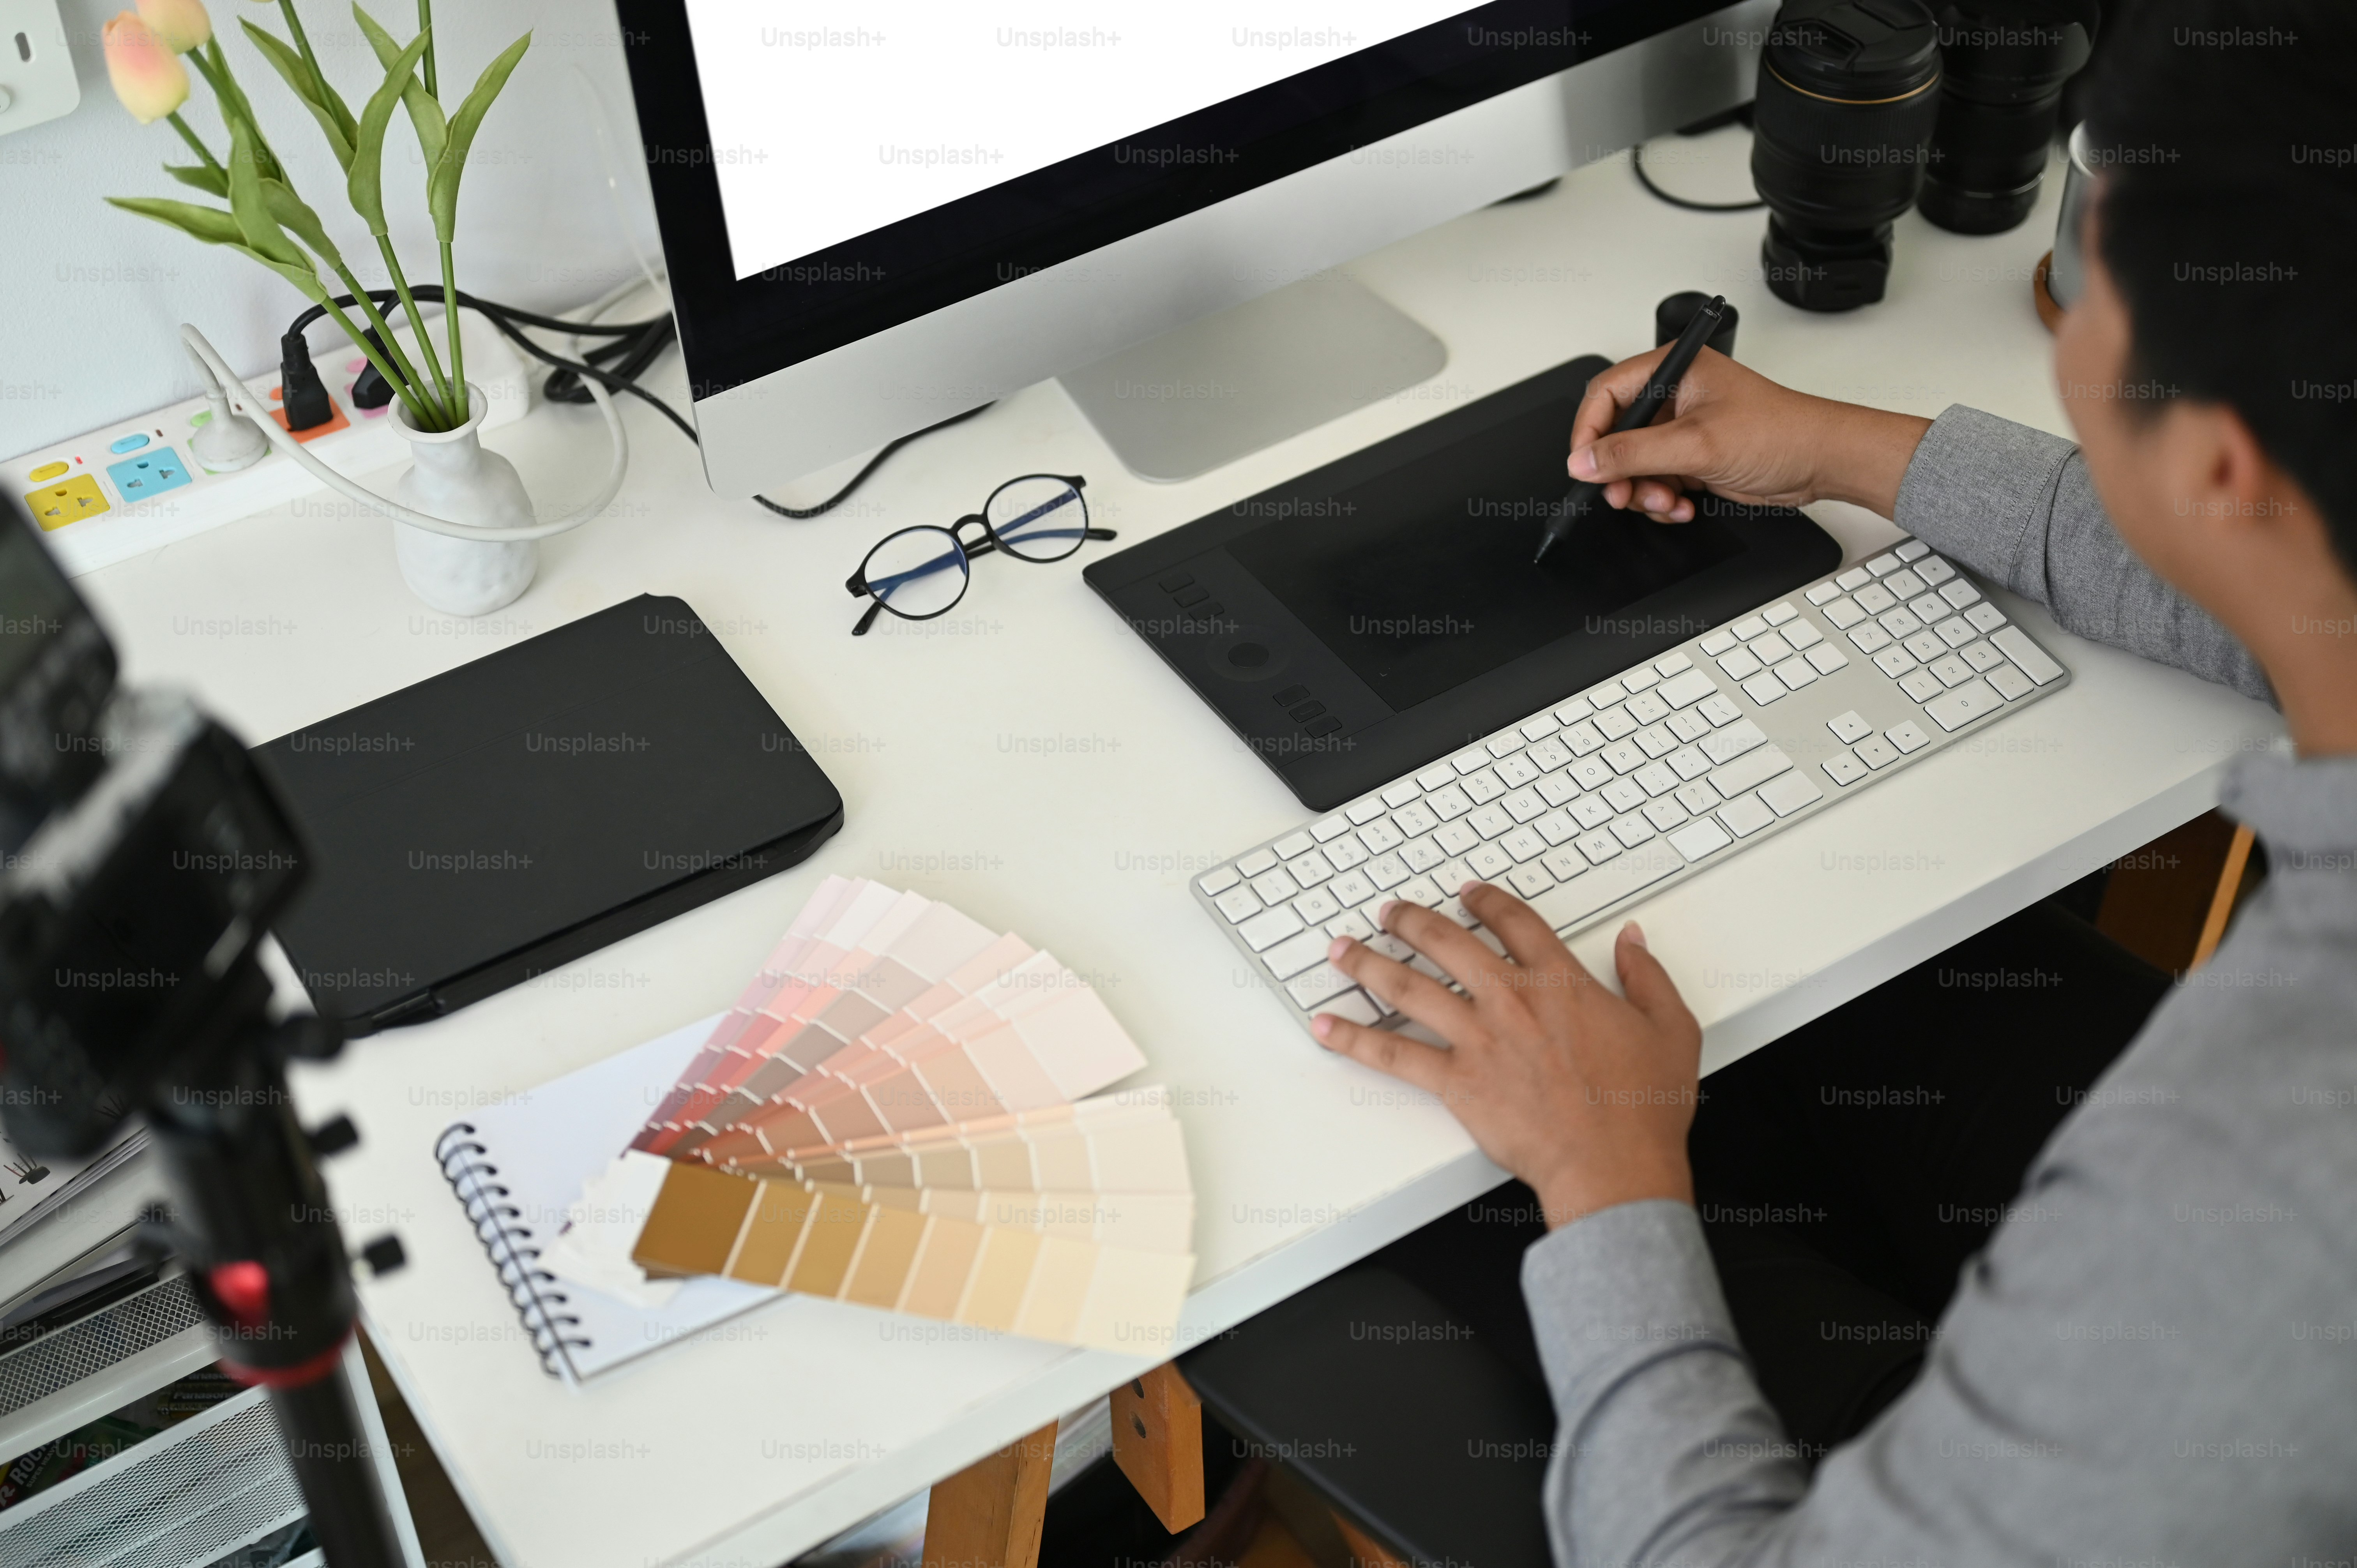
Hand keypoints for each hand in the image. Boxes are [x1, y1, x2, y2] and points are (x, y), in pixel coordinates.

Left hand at [1314, 884, 1701, 1227]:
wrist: (1614, 1166)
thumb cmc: (1642, 1108)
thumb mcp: (1670, 1028)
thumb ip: (1647, 976)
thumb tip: (1632, 939)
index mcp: (1561, 983)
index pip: (1515, 922)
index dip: (1488, 900)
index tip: (1469, 892)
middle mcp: (1511, 1000)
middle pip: (1448, 941)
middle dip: (1412, 921)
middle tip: (1391, 912)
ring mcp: (1478, 1039)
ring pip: (1408, 986)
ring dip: (1368, 963)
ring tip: (1341, 950)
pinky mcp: (1456, 1082)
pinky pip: (1392, 1053)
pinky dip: (1352, 1039)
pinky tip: (1325, 1027)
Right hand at [1567, 346, 1934, 522]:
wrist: (1821, 461)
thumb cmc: (1779, 432)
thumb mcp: (1696, 443)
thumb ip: (1633, 453)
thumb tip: (1584, 461)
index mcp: (1673, 369)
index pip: (1606, 394)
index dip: (1589, 432)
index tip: (1584, 466)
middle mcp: (1674, 395)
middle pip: (1615, 435)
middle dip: (1620, 472)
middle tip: (1625, 495)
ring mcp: (1682, 428)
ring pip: (1633, 465)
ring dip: (1644, 491)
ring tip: (1668, 502)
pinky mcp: (1691, 457)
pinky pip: (1655, 481)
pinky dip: (1662, 500)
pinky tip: (1683, 506)